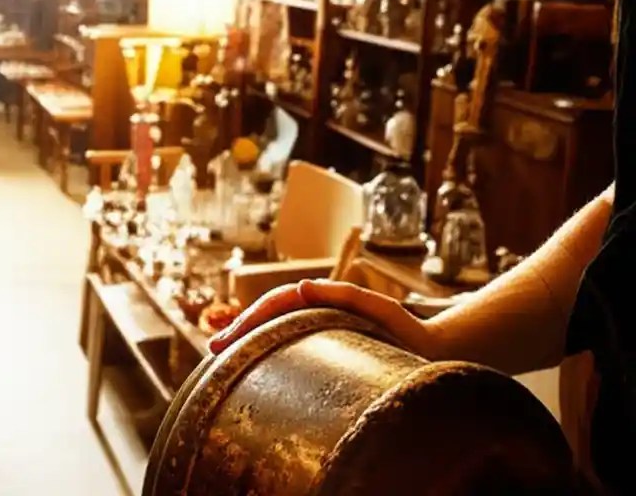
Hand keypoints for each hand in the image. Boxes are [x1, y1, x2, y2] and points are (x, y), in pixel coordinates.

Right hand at [207, 279, 440, 358]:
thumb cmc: (411, 331)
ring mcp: (318, 332)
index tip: (231, 335)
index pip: (279, 303)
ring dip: (246, 340)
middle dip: (239, 330)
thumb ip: (347, 294)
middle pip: (268, 317)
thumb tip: (304, 286)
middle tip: (214, 348)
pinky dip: (262, 352)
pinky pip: (285, 347)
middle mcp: (317, 314)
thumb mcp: (382, 308)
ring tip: (220, 355)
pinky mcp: (323, 350)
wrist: (436, 354)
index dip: (252, 317)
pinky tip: (248, 365)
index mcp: (325, 302)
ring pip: (272, 332)